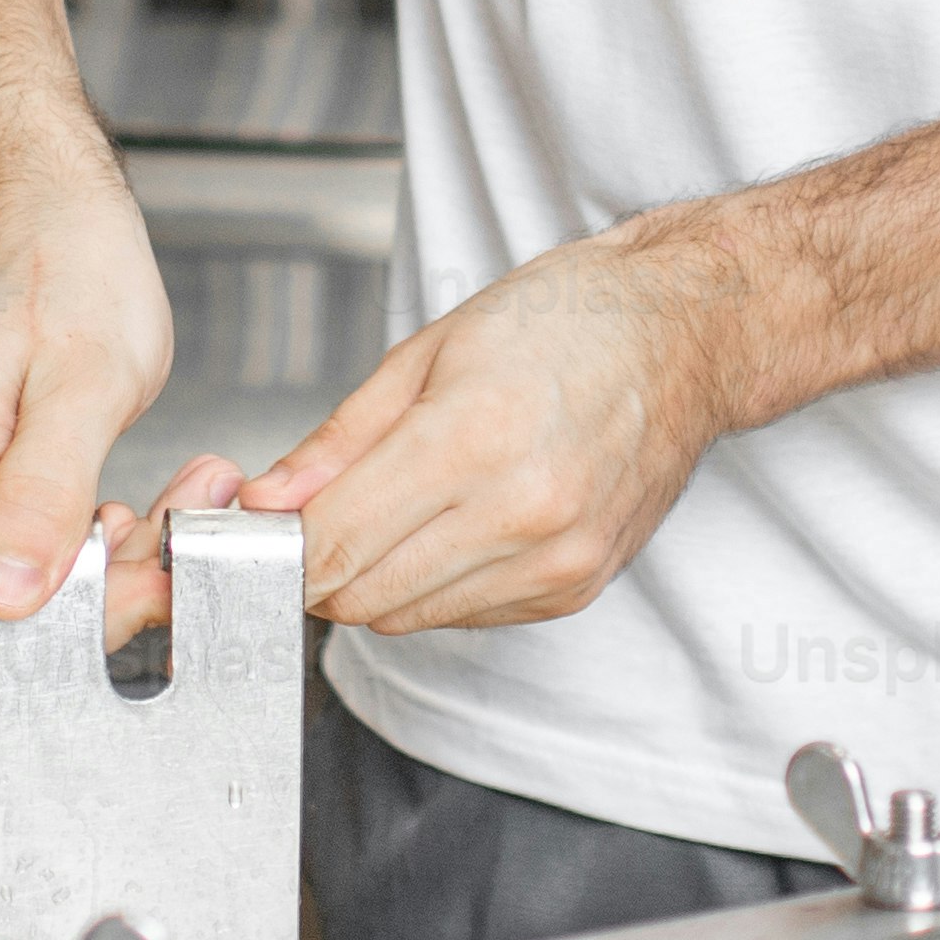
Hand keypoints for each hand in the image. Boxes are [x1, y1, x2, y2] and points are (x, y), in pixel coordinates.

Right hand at [0, 155, 178, 662]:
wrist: (52, 217)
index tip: (142, 553)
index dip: (66, 610)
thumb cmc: (69, 270)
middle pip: (7, 610)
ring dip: (115, 558)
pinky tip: (140, 495)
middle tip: (181, 508)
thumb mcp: (87, 379)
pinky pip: (36, 557)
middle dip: (108, 580)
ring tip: (175, 489)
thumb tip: (5, 598)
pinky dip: (99, 540)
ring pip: (30, 589)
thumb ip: (44, 491)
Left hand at [252, 219, 775, 635]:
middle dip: (314, 566)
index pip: (332, 543)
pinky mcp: (575, 588)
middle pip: (360, 595)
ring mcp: (556, 562)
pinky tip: (453, 523)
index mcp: (473, 439)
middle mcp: (522, 515)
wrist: (685, 337)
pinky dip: (434, 583)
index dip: (273, 544)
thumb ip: (338, 441)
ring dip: (373, 579)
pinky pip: (464, 614)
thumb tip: (265, 502)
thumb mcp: (428, 352)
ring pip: (406, 616)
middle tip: (310, 517)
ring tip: (387, 510)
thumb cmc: (564, 322)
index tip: (255, 525)